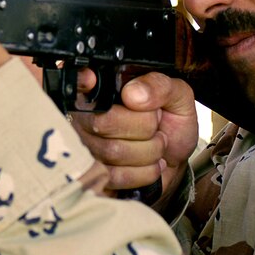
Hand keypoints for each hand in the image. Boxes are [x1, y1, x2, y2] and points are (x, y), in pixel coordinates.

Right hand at [70, 71, 198, 202]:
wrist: (174, 161)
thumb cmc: (171, 126)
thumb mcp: (177, 98)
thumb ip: (160, 87)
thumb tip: (132, 94)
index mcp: (105, 89)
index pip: (77, 81)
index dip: (79, 81)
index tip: (90, 79)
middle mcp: (87, 116)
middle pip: (103, 121)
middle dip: (144, 129)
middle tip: (157, 127)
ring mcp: (86, 147)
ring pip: (112, 151)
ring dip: (148, 153)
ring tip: (156, 146)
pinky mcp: (94, 174)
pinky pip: (115, 175)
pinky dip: (144, 172)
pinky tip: (150, 164)